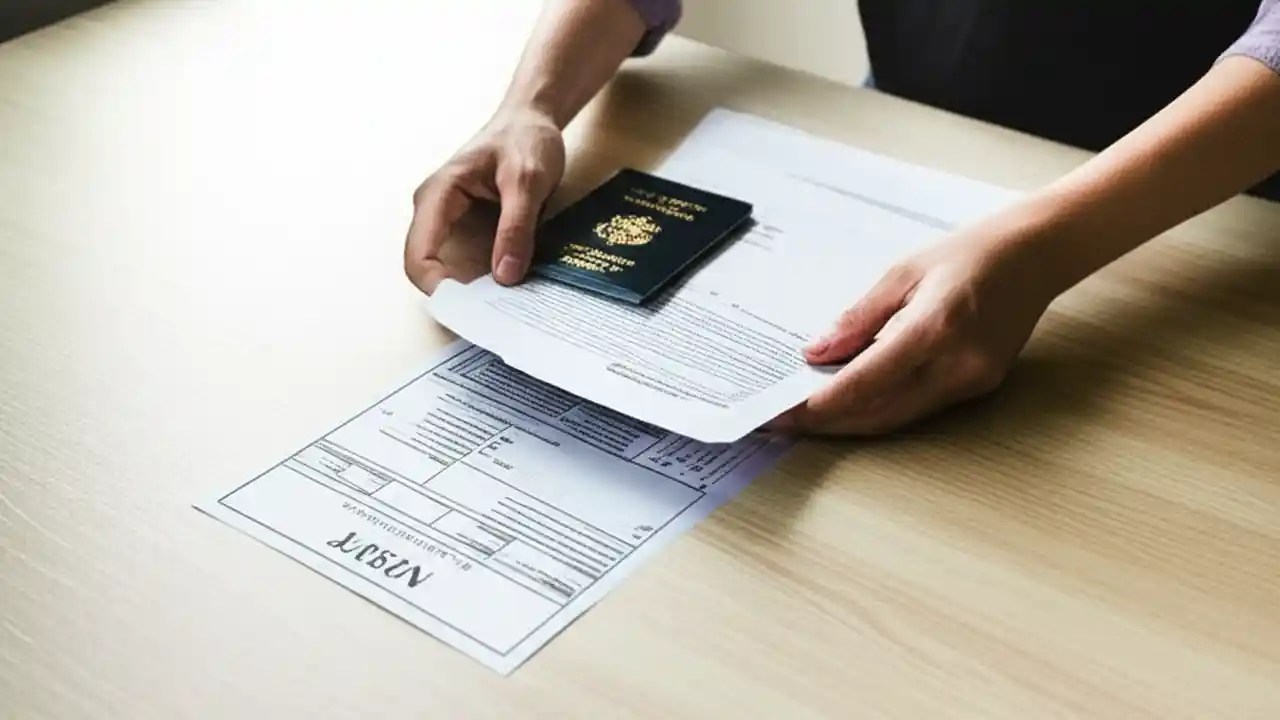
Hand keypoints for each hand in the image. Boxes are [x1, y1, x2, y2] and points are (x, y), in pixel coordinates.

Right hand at [404, 107, 565, 293]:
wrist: (532, 119)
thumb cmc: (525, 139)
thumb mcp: (527, 181)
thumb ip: (516, 227)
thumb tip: (505, 277)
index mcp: (437, 196)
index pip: (418, 256)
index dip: (438, 287)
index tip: (473, 307)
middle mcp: (434, 212)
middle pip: (429, 268)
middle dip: (458, 294)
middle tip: (496, 313)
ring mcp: (448, 222)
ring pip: (448, 269)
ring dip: (473, 290)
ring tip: (506, 306)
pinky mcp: (466, 229)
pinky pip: (468, 263)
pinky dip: (486, 278)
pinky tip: (511, 288)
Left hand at [771, 223, 1061, 435]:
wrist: (1035, 255)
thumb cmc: (971, 254)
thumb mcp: (902, 273)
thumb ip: (858, 318)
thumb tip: (817, 353)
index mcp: (935, 328)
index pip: (864, 383)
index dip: (819, 404)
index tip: (782, 411)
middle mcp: (956, 364)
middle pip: (878, 413)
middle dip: (826, 423)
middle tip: (782, 421)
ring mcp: (971, 382)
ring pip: (896, 418)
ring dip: (850, 421)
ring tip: (808, 415)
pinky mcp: (976, 388)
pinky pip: (918, 408)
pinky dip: (880, 408)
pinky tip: (851, 401)